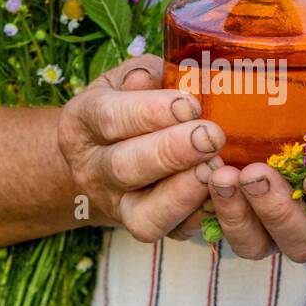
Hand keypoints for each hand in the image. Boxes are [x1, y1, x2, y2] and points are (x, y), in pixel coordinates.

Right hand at [57, 54, 224, 242]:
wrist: (111, 152)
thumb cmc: (131, 104)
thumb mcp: (129, 79)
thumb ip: (143, 74)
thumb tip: (150, 78)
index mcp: (81, 123)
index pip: (109, 118)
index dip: (150, 112)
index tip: (189, 104)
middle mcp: (91, 170)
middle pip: (124, 167)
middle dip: (171, 152)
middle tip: (211, 137)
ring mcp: (117, 206)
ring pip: (143, 215)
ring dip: (184, 193)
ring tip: (217, 168)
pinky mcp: (146, 227)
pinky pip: (173, 231)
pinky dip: (201, 215)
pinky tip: (223, 193)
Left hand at [206, 81, 305, 261]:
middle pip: (304, 243)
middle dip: (278, 211)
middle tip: (255, 176)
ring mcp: (284, 237)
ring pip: (262, 245)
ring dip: (240, 214)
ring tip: (223, 177)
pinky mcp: (252, 230)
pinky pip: (234, 234)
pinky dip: (220, 212)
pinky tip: (209, 180)